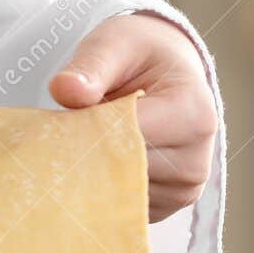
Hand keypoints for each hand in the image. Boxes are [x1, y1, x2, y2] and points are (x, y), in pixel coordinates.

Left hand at [50, 14, 216, 222]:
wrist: (166, 75)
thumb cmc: (140, 56)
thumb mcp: (115, 43)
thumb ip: (91, 65)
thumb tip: (64, 88)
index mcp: (193, 115)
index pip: (126, 138)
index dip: (85, 132)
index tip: (58, 124)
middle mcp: (195, 161)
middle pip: (121, 171)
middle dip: (84, 156)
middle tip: (59, 137)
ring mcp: (182, 192)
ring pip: (116, 194)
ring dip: (90, 177)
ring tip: (85, 145)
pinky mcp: (164, 209)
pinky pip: (119, 207)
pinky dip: (100, 192)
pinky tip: (95, 166)